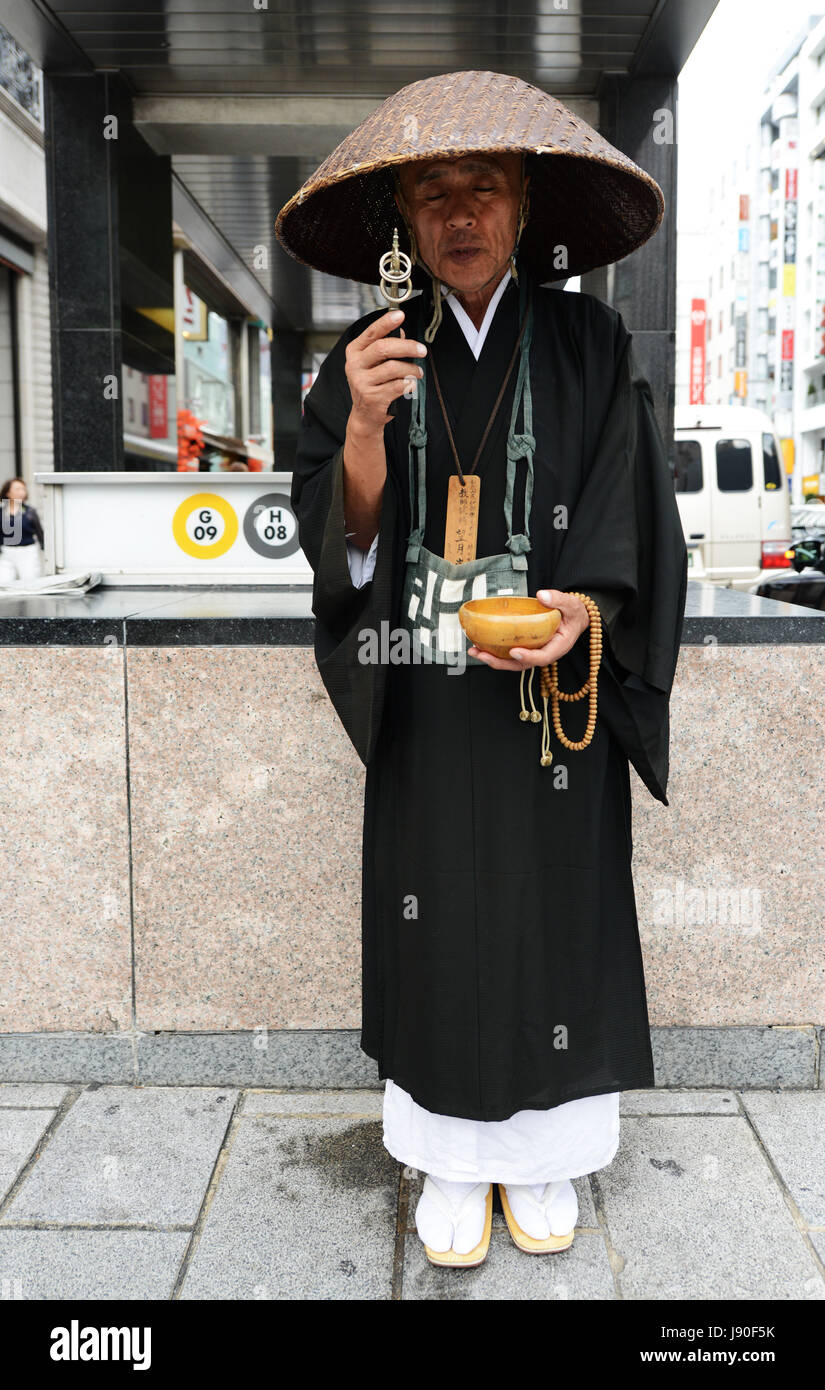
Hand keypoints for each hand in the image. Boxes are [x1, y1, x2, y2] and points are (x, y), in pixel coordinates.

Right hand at [344, 308, 427, 432]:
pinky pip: (398, 385)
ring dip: (411, 369)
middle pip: (383, 348)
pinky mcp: (372, 397)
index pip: (371, 333)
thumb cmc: (373, 384)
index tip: (400, 315)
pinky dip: (409, 384)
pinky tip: (411, 384)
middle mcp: (355, 365)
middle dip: (407, 347)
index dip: (386, 322)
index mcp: (354, 352)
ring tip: (417, 373)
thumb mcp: (374, 363)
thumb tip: (402, 332)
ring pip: (393, 368)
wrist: (365, 415)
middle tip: (422, 350)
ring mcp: (361, 382)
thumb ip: (386, 347)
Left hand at [468, 589, 590, 670]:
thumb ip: (558, 599)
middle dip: (500, 662)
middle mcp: (544, 654)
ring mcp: (534, 653)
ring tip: (474, 651)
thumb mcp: (571, 604)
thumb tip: (541, 595)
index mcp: (558, 647)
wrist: (574, 618)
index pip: (542, 657)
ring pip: (513, 662)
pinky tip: (480, 645)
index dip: (528, 656)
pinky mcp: (526, 648)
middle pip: (522, 664)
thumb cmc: (573, 613)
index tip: (514, 651)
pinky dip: (495, 652)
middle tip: (481, 654)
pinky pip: (510, 655)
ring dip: (493, 659)